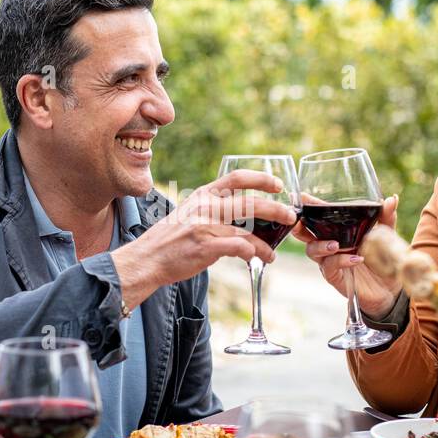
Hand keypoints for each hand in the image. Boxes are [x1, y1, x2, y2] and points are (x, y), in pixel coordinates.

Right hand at [112, 169, 298, 308]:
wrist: (147, 258)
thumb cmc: (170, 239)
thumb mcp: (190, 213)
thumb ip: (213, 209)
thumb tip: (243, 214)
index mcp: (203, 195)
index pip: (236, 177)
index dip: (261, 178)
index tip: (278, 185)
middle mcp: (205, 207)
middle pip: (250, 203)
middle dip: (276, 209)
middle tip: (290, 217)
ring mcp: (205, 227)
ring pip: (249, 231)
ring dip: (266, 244)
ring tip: (272, 253)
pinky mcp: (205, 247)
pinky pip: (239, 248)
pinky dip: (252, 254)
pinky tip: (255, 260)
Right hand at [292, 194, 401, 315]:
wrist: (390, 287)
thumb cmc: (382, 259)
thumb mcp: (386, 235)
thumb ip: (385, 218)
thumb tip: (391, 199)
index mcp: (338, 231)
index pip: (321, 217)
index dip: (310, 207)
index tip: (304, 198)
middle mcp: (330, 245)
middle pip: (306, 234)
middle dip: (301, 226)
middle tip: (301, 221)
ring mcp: (330, 261)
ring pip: (313, 250)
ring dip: (321, 245)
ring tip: (336, 245)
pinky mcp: (335, 277)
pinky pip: (329, 267)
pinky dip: (340, 261)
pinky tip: (355, 259)